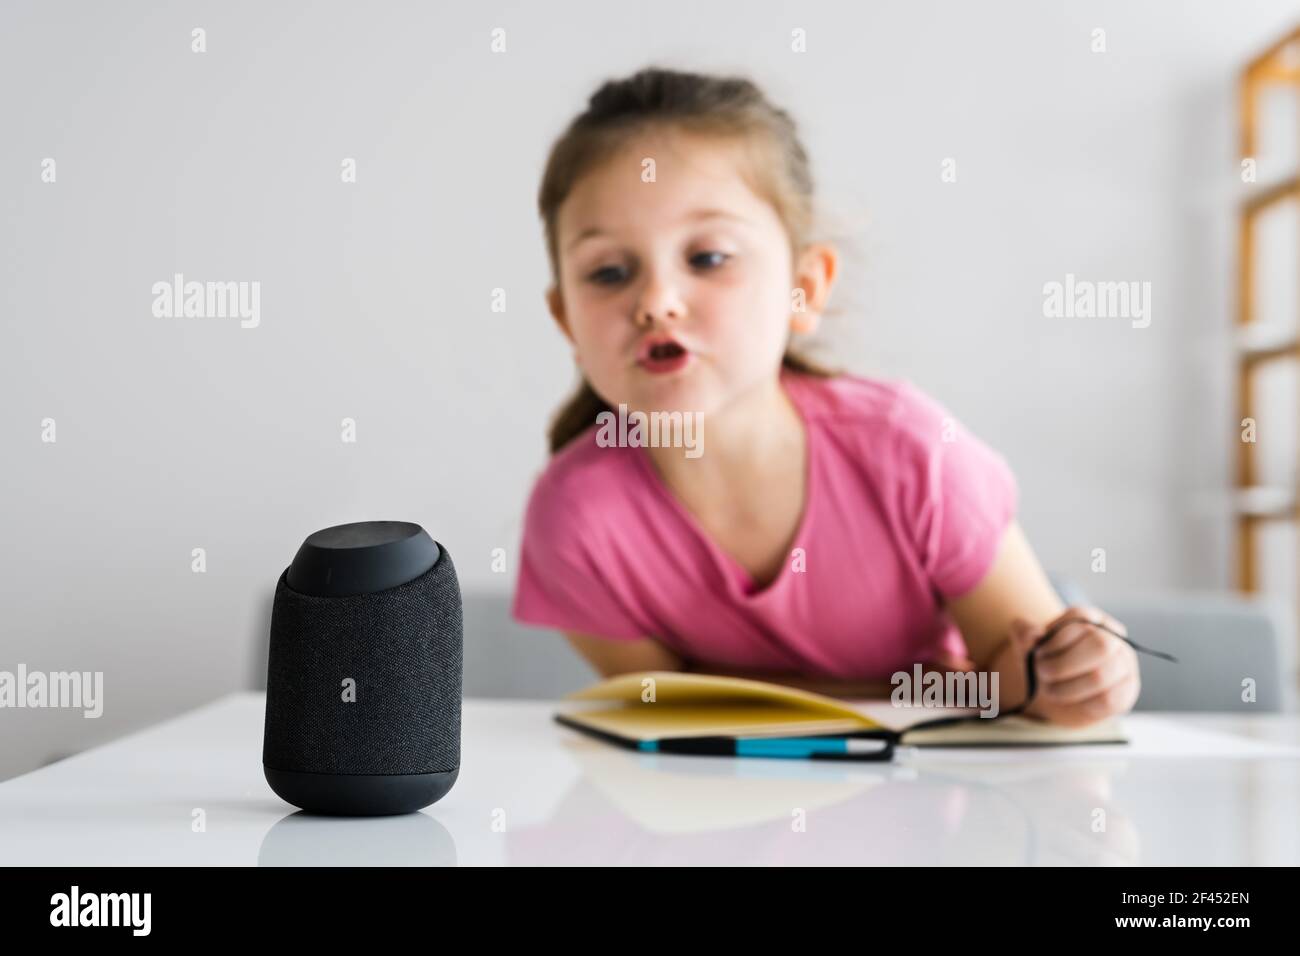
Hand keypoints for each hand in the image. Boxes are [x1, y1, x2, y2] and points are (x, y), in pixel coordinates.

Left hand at [1010, 607, 1139, 727]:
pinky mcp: (1127, 691)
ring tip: (1049, 689)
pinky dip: (1082, 703)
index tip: (1037, 651)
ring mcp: (1125, 664)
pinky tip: (1070, 700)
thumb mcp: (1028, 646)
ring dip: (1067, 687)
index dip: (1055, 637)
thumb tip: (1032, 634)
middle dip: (1063, 664)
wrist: (1056, 692)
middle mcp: (1114, 638)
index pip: (1080, 617)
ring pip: (1101, 676)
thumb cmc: (1045, 661)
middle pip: (1100, 645)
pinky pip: (1108, 699)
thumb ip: (1024, 634)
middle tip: (1042, 672)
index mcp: (1091, 619)